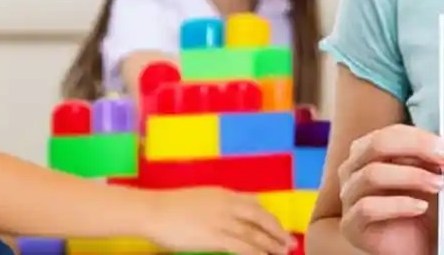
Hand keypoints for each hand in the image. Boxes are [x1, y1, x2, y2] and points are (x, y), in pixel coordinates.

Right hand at [142, 186, 294, 254]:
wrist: (153, 211)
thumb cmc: (171, 207)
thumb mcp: (201, 198)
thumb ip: (219, 204)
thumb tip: (233, 213)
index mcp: (225, 194)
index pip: (255, 205)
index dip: (270, 218)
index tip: (279, 228)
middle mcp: (228, 205)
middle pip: (261, 218)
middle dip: (278, 231)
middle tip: (290, 244)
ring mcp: (222, 220)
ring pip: (255, 234)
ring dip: (272, 245)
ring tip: (282, 254)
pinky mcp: (215, 236)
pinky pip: (243, 246)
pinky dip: (257, 253)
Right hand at [338, 124, 443, 254]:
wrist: (413, 247)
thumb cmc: (419, 210)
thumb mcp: (431, 179)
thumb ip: (439, 161)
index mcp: (368, 151)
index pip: (391, 132)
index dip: (422, 138)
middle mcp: (353, 169)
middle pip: (378, 145)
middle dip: (417, 148)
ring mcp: (349, 196)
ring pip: (372, 174)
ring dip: (412, 176)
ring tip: (438, 185)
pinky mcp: (351, 224)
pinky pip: (368, 208)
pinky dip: (398, 205)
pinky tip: (420, 207)